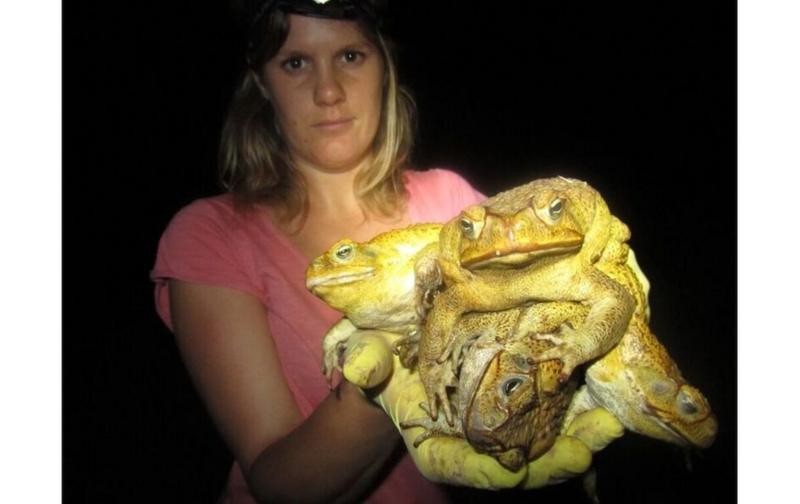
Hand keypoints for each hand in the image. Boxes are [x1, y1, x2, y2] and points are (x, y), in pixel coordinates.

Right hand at [337, 330, 623, 489]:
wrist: (403, 338)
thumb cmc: (381, 352)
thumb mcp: (365, 355)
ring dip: (579, 436)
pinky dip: (577, 404)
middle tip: (589, 446)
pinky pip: (551, 408)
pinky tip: (603, 392)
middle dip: (553, 461)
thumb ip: (365, 364)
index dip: (486, 470)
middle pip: (513, 463)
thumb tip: (365, 370)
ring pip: (541, 440)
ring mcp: (499, 423)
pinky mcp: (519, 397)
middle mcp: (471, 441)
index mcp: (432, 442)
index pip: (458, 466)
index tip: (513, 468)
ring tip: (610, 423)